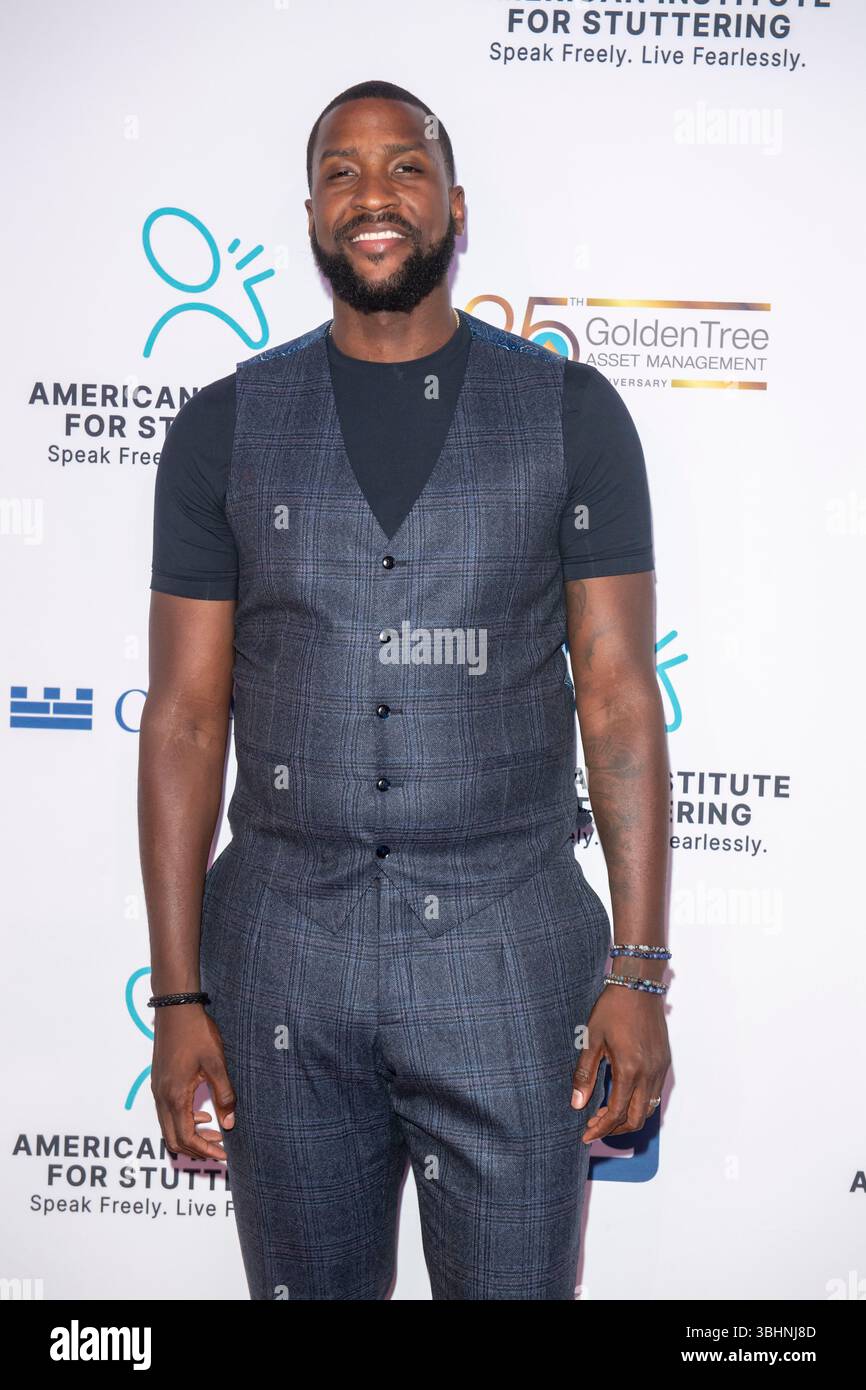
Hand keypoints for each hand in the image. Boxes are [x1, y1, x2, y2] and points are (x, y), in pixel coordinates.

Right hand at [151, 1005, 236, 1161]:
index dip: (205, 1150)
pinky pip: (167, 1112)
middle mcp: (161, 1097)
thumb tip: (230, 1123)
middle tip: (220, 1149)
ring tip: (214, 1132)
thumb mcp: (216, 1064)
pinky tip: (202, 1111)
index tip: (224, 1155)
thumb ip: (224, 1095)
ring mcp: (157, 1090)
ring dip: (189, 1135)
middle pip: (173, 1139)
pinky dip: (183, 1120)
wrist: (176, 1009)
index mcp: (175, 1096)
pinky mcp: (158, 1082)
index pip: (187, 1137)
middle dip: (196, 1148)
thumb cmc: (197, 1034)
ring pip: (168, 1127)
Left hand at [571, 983, 670, 1143]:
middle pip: (637, 1118)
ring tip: (605, 1113)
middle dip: (615, 1128)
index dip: (600, 1129)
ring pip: (648, 1108)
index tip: (586, 1135)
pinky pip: (654, 1092)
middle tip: (594, 1126)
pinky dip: (639, 1102)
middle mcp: (649, 1073)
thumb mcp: (591, 1039)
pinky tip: (622, 1094)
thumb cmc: (613, 1008)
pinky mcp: (664, 1061)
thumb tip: (577, 1104)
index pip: (617, 1113)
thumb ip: (584, 1074)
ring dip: (628, 1117)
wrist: (639, 985)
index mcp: (630, 1069)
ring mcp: (660, 1068)